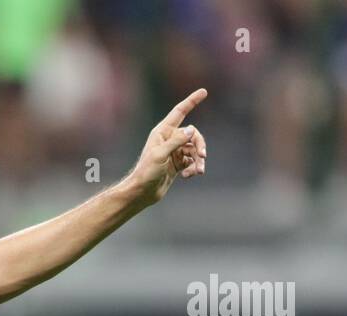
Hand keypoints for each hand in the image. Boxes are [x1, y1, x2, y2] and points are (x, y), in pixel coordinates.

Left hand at [125, 88, 207, 207]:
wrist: (142, 192)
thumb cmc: (146, 172)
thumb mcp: (160, 155)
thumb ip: (176, 141)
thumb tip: (192, 130)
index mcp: (162, 132)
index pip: (180, 112)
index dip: (191, 101)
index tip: (204, 92)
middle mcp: (169, 139)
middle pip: (193, 134)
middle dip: (200, 145)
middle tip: (203, 156)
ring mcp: (174, 151)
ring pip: (194, 149)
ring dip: (198, 160)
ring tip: (198, 172)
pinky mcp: (177, 164)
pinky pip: (192, 161)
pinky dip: (193, 168)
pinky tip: (188, 176)